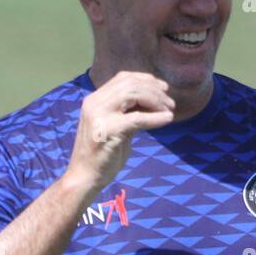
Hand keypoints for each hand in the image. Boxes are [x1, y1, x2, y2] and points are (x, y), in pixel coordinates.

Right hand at [66, 70, 174, 196]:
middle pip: (130, 83)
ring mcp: (99, 115)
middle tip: (170, 102)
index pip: (122, 78)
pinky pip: (138, 118)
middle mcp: (94, 103)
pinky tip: (167, 119)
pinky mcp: (108, 130)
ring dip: (155, 100)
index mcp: (94, 99)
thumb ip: (128, 112)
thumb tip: (153, 102)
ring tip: (169, 110)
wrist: (85, 177)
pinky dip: (155, 118)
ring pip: (133, 94)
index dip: (145, 79)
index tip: (163, 88)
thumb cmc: (101, 154)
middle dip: (154, 90)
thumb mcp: (115, 126)